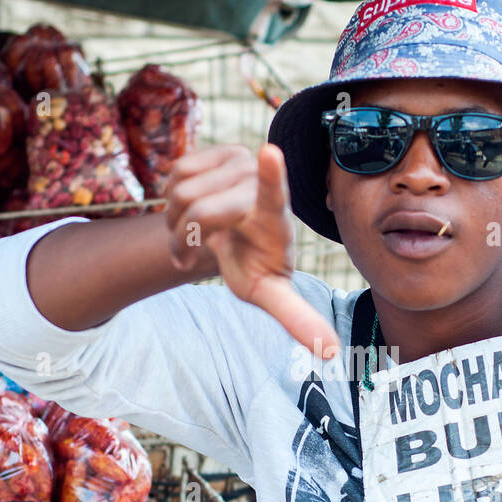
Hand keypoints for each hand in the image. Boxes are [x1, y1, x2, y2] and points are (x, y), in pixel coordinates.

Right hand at [163, 143, 340, 357]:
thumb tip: (331, 354)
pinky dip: (169, 200)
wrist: (240, 236)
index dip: (271, 175)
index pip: (274, 193)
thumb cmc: (256, 267)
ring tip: (196, 235)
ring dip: (174, 224)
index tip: (270, 153)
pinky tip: (190, 210)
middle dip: (184, 240)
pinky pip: (172, 174)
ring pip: (178, 194)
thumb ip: (298, 318)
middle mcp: (259, 181)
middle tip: (193, 257)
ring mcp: (237, 159)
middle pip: (199, 212)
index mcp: (275, 216)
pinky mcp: (215, 147)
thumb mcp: (271, 294)